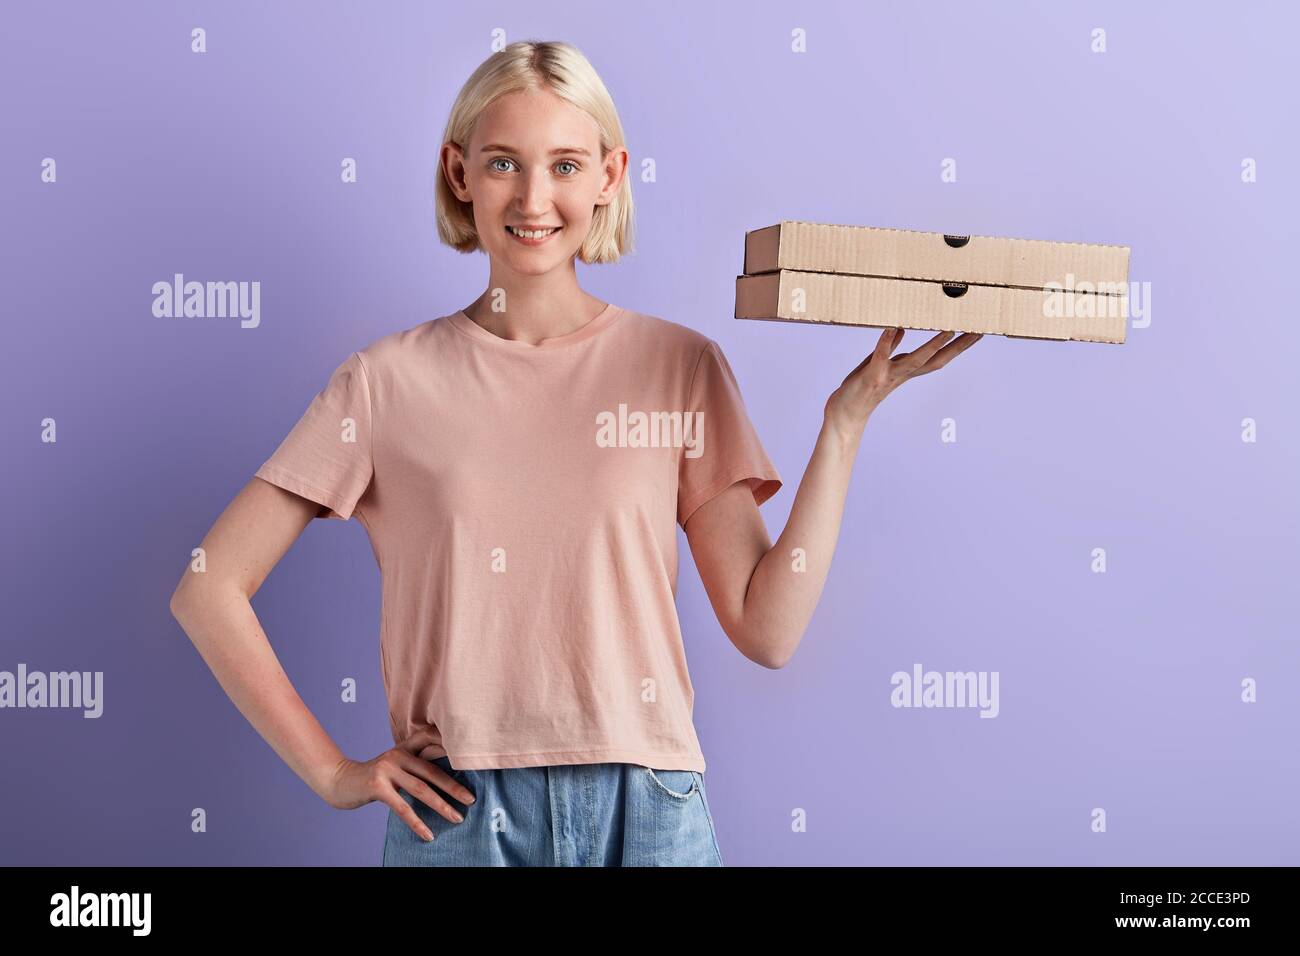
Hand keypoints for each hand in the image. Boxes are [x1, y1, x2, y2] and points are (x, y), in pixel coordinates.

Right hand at [319, 729, 474, 841]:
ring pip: (421, 789)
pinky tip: (428, 834)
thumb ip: (414, 765)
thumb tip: (444, 777)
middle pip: (432, 771)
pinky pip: (402, 807)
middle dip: (453, 786)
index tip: (472, 760)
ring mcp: (386, 769)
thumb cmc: (372, 777)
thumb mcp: (393, 765)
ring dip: (442, 805)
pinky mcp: (376, 786)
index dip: (450, 748)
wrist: (339, 781)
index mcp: (404, 748)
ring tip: (457, 818)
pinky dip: (418, 823)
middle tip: (471, 799)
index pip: (431, 743)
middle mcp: (397, 754)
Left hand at [824, 326, 982, 438]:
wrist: (844, 413)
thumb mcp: (878, 363)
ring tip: (947, 331)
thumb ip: (890, 347)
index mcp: (907, 370)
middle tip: (977, 332)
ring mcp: (889, 376)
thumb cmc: (861, 387)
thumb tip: (900, 328)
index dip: (958, 346)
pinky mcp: (871, 377)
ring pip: (915, 361)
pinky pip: (880, 357)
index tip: (977, 332)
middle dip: (957, 347)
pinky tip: (893, 328)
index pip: (939, 357)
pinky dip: (886, 343)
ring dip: (931, 346)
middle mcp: (903, 374)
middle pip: (936, 360)